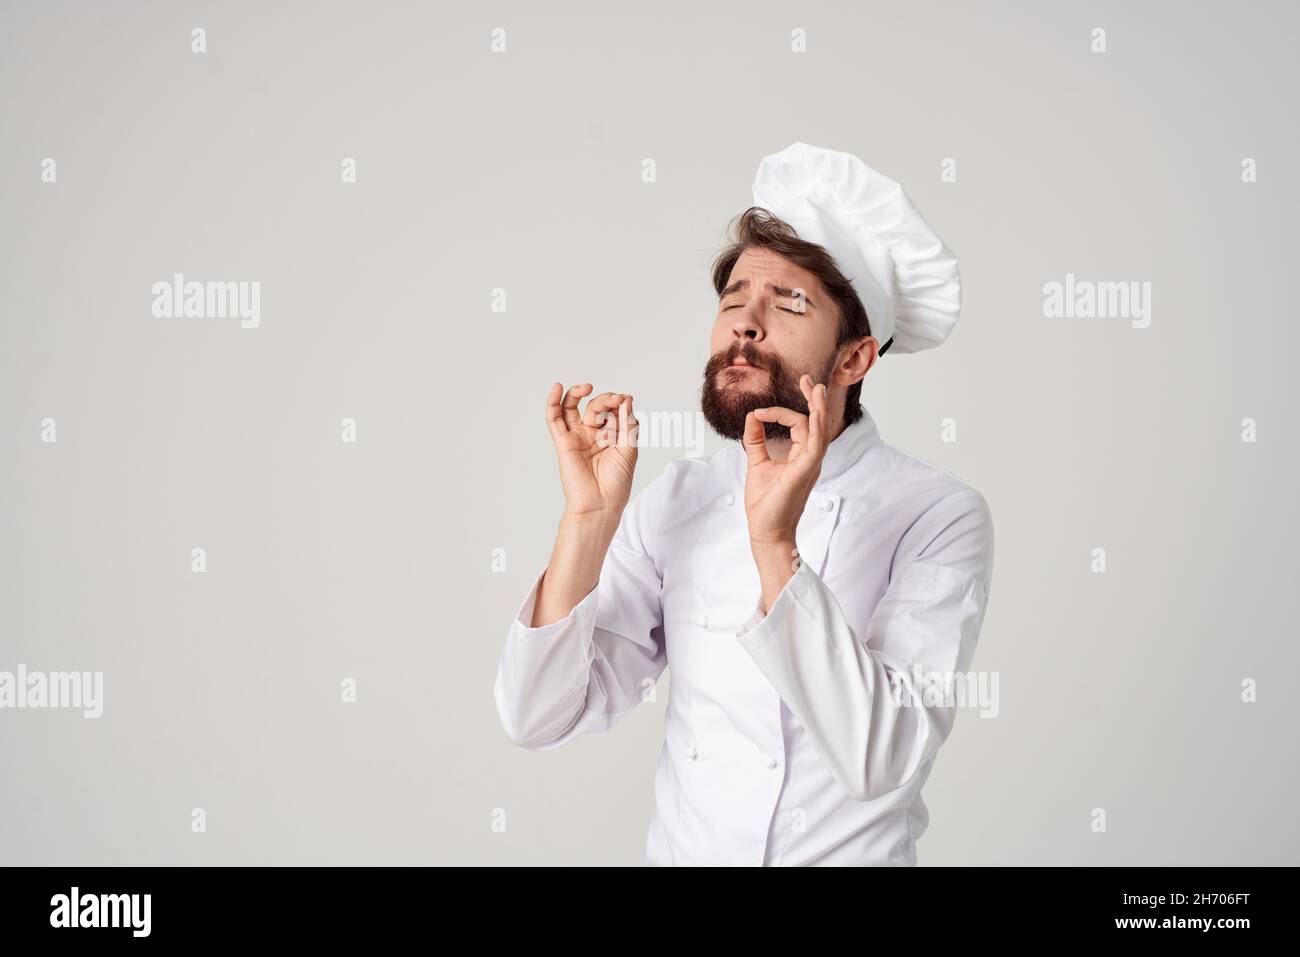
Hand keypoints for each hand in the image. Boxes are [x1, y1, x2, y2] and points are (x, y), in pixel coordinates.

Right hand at [545, 382, 638, 519]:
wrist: (601, 504)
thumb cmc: (617, 483)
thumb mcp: (629, 449)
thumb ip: (627, 424)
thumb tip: (626, 400)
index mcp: (610, 437)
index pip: (613, 411)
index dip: (619, 403)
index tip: (626, 400)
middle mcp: (592, 435)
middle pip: (595, 407)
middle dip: (606, 400)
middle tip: (616, 400)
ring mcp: (577, 437)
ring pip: (572, 408)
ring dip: (578, 393)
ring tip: (587, 387)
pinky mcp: (563, 442)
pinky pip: (554, 419)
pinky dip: (553, 402)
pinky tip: (557, 388)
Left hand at [742, 374, 828, 547]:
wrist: (766, 529)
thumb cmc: (765, 503)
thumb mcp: (756, 463)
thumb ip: (755, 440)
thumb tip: (752, 417)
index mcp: (800, 457)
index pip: (798, 425)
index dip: (779, 413)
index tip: (759, 413)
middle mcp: (810, 458)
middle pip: (817, 423)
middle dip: (814, 399)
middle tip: (809, 379)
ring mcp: (811, 464)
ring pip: (820, 429)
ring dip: (819, 407)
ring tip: (816, 388)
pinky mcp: (807, 469)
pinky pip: (815, 443)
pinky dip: (816, 425)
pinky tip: (814, 410)